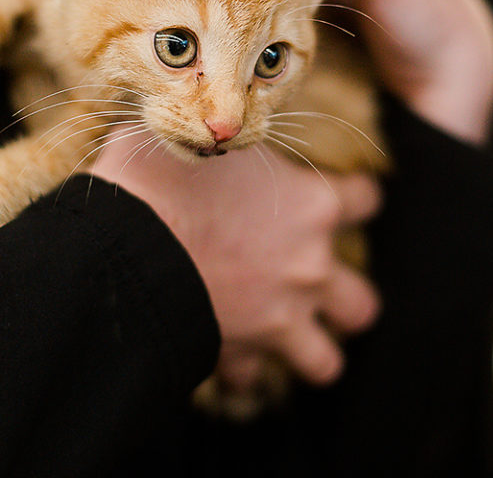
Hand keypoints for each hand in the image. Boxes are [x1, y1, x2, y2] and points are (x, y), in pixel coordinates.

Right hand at [91, 129, 380, 385]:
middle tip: (310, 282)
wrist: (127, 242)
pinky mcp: (243, 352)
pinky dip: (241, 368)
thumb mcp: (191, 134)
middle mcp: (310, 265)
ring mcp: (282, 315)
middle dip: (343, 298)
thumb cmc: (160, 178)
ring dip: (308, 349)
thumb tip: (192, 116)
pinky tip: (222, 351)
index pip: (366, 200)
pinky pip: (252, 377)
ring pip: (326, 360)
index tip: (342, 198)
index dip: (356, 197)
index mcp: (311, 204)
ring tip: (285, 336)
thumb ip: (209, 133)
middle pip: (361, 302)